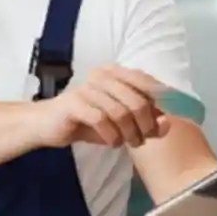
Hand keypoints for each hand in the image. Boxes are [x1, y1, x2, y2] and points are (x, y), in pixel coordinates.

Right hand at [31, 64, 170, 148]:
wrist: (49, 125)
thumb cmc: (88, 122)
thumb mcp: (122, 123)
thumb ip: (146, 121)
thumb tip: (167, 123)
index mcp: (115, 72)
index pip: (147, 82)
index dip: (160, 103)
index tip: (161, 123)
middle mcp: (102, 75)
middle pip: (137, 100)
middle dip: (145, 125)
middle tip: (141, 140)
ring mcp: (87, 88)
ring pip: (121, 112)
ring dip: (129, 134)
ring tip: (128, 143)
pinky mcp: (74, 103)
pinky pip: (101, 120)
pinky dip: (111, 135)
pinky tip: (112, 142)